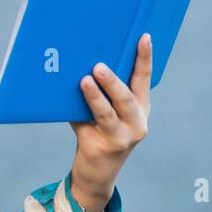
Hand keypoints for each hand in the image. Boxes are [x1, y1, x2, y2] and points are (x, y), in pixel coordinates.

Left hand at [67, 32, 151, 211]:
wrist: (96, 174)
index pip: (144, 79)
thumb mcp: (105, 113)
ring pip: (107, 114)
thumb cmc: (98, 134)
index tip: (144, 37)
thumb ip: (100, 92)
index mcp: (141, 108)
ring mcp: (121, 137)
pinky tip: (67, 102)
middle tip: (100, 65)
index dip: (144, 58)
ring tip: (85, 80)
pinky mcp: (102, 148)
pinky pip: (86, 125)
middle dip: (114, 80)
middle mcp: (136, 122)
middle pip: (127, 98)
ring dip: (95, 96)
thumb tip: (80, 62)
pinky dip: (78, 112)